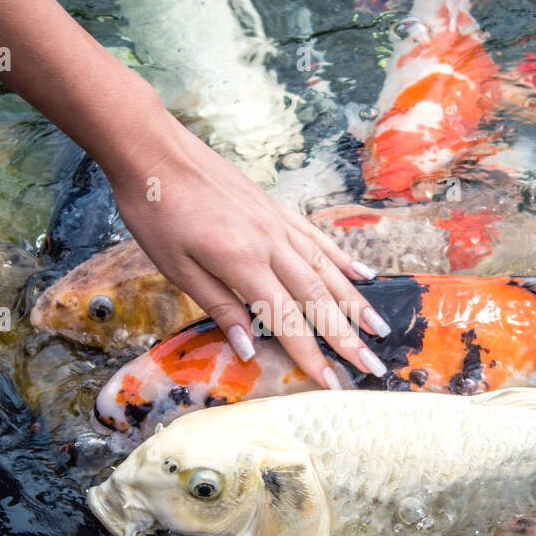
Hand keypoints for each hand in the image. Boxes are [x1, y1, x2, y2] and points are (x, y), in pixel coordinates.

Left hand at [106, 108, 390, 389]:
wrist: (154, 151)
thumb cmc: (156, 212)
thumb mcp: (177, 268)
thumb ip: (219, 307)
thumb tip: (251, 349)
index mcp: (243, 262)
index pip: (287, 320)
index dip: (311, 355)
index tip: (333, 384)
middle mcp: (271, 243)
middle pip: (319, 299)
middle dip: (348, 338)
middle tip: (374, 367)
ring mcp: (278, 223)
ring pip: (328, 268)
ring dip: (356, 302)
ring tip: (380, 328)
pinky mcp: (276, 208)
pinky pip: (319, 237)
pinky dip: (344, 258)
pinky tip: (363, 274)